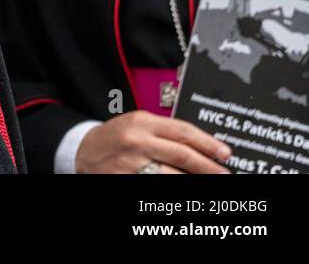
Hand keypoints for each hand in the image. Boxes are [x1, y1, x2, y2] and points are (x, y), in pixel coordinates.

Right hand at [76, 111, 231, 173]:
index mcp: (142, 121)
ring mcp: (132, 163)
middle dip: (208, 167)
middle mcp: (137, 141)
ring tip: (206, 182)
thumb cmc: (114, 137)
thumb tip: (200, 145)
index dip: (208, 144)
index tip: (225, 153)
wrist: (82, 151)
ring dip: (194, 181)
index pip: (184, 132)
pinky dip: (174, 186)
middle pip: (183, 156)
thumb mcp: (137, 124)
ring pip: (174, 175)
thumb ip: (164, 131)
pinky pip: (158, 185)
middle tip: (225, 173)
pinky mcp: (127, 179)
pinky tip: (183, 185)